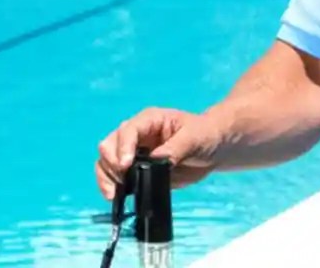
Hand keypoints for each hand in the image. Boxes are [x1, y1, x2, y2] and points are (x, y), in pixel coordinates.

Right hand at [95, 107, 224, 198]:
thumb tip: (157, 160)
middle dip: (111, 164)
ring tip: (114, 194)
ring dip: (106, 177)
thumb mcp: (194, 138)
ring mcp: (133, 153)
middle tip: (121, 182)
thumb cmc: (205, 135)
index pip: (128, 130)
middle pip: (110, 145)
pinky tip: (116, 198)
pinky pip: (116, 177)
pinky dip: (111, 186)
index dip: (123, 147)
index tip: (125, 166)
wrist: (214, 149)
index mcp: (149, 121)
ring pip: (107, 161)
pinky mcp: (136, 171)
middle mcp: (136, 135)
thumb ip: (176, 148)